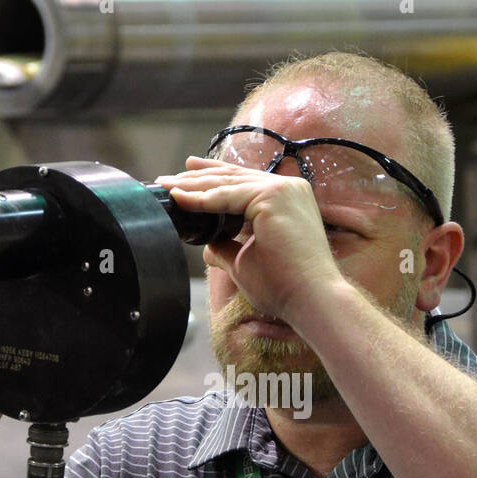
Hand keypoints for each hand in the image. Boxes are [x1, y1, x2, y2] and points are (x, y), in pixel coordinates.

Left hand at [156, 156, 342, 323]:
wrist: (310, 300)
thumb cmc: (285, 287)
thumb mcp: (246, 262)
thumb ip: (226, 248)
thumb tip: (206, 248)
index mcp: (286, 199)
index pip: (243, 182)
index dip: (212, 178)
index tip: (184, 179)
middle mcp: (288, 189)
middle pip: (233, 177)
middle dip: (197, 177)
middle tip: (167, 178)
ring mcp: (283, 190)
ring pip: (227, 183)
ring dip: (193, 185)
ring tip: (166, 186)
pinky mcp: (274, 197)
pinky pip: (228, 196)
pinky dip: (202, 199)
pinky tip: (180, 199)